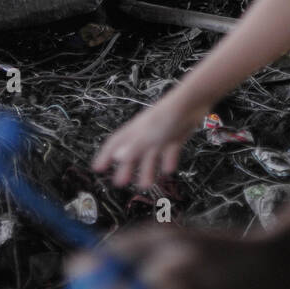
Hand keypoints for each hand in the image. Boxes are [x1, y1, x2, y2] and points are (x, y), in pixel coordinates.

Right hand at [92, 95, 208, 188]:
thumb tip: (117, 158)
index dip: (104, 156)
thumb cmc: (167, 114)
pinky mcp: (174, 137)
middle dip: (125, 168)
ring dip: (147, 170)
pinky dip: (167, 161)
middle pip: (131, 154)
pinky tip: (168, 170)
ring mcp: (159, 136)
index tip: (98, 168)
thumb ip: (133, 147)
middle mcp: (144, 134)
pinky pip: (168, 152)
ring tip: (145, 185)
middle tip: (120, 182)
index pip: (114, 144)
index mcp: (134, 131)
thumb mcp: (147, 135)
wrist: (191, 103)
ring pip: (150, 156)